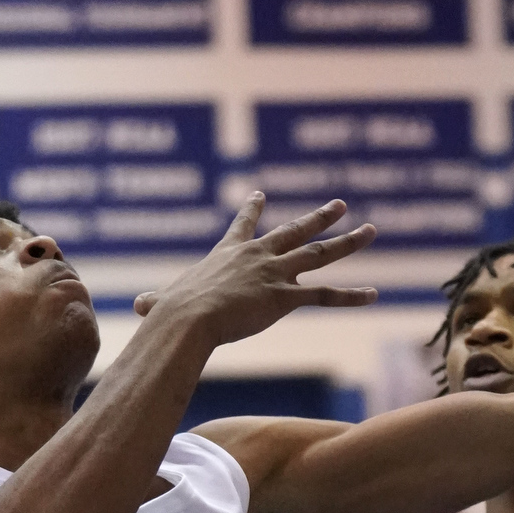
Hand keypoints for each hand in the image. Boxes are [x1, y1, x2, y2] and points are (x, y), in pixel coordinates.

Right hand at [134, 194, 377, 342]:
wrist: (188, 319)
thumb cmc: (173, 314)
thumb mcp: (163, 303)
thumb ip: (156, 303)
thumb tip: (139, 307)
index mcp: (229, 254)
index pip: (243, 226)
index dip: (252, 209)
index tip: (261, 194)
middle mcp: (257, 257)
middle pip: (296, 231)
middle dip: (320, 217)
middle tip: (340, 205)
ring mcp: (275, 274)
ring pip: (320, 254)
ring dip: (348, 242)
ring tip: (371, 230)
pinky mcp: (286, 297)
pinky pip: (327, 296)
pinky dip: (352, 296)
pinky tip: (374, 295)